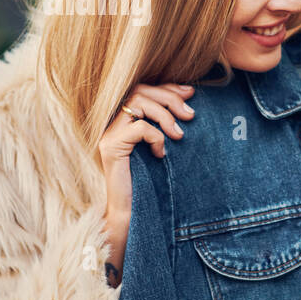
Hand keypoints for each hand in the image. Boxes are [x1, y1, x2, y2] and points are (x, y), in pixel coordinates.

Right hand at [98, 82, 195, 222]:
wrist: (132, 212)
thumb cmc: (152, 182)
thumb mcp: (165, 147)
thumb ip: (170, 126)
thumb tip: (190, 107)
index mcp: (126, 120)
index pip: (143, 89)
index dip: (167, 88)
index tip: (191, 93)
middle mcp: (114, 123)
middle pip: (140, 91)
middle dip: (170, 98)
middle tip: (191, 115)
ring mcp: (109, 134)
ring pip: (137, 102)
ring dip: (165, 115)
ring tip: (180, 135)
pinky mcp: (110, 147)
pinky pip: (138, 128)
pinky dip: (156, 137)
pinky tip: (161, 153)